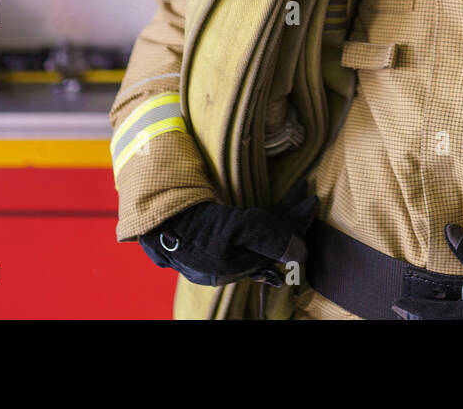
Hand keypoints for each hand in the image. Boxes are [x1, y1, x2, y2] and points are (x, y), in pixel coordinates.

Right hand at [138, 178, 318, 286]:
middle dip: (290, 219)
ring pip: (256, 233)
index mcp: (231, 268)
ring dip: (278, 215)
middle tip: (307, 196)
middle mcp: (225, 264)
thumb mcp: (234, 228)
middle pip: (267, 241)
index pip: (273, 246)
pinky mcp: (207, 236)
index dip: (296, 223)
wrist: (151, 215)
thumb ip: (267, 237)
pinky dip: (260, 216)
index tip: (311, 202)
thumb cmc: (192, 222)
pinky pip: (242, 228)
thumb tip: (300, 252)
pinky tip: (270, 208)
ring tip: (295, 194)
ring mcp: (215, 250)